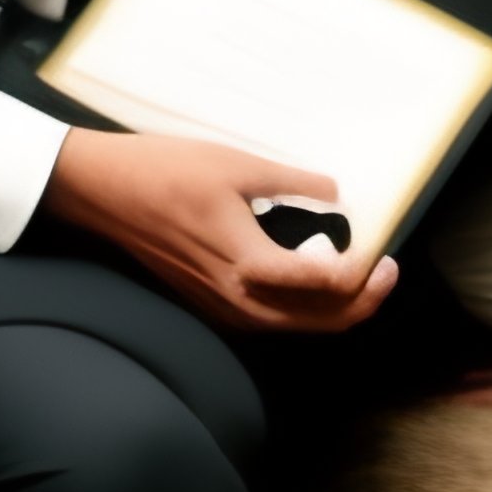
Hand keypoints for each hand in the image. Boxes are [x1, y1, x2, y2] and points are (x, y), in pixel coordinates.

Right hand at [47, 131, 397, 333]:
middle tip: (387, 272)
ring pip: (290, 326)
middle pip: (315, 322)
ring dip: (330, 311)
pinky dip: (298, 308)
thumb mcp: (239, 165)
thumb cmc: (167, 171)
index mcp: (248, 266)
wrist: (104, 190)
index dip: (364, 272)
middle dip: (359, 303)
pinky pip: (266, 318)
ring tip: (359, 278)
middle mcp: (236, 299)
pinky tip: (309, 281)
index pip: (326, 287)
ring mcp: (218, 305)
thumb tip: (335, 192)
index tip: (384, 249)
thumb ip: (294, 182)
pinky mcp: (206, 300)